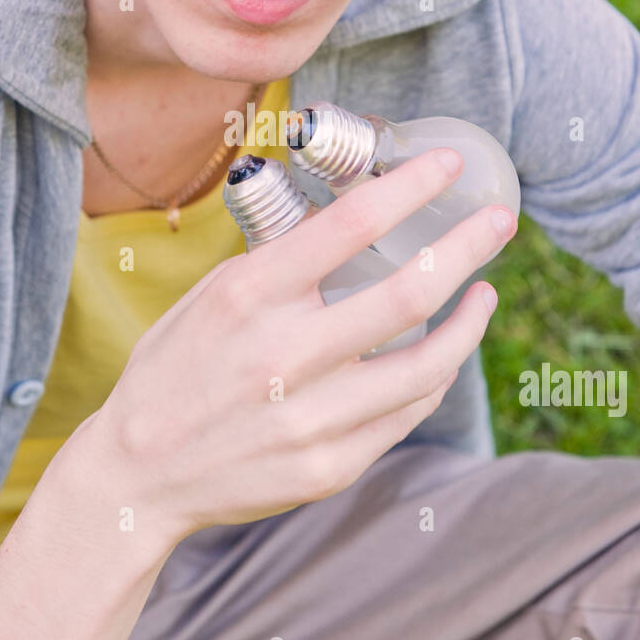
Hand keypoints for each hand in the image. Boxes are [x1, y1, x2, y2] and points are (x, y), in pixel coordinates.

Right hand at [99, 147, 515, 542]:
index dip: (413, 186)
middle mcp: (283, 356)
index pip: (351, 224)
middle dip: (468, 247)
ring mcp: (311, 418)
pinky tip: (444, 351)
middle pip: (410, 292)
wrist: (140, 475)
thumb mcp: (211, 297)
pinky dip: (435, 375)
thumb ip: (279, 263)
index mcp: (249, 296)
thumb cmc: (175, 369)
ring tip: (484, 292)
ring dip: (469, 322)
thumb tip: (357, 217)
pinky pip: (408, 413)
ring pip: (428, 364)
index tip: (449, 164)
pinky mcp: (330, 467)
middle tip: (498, 221)